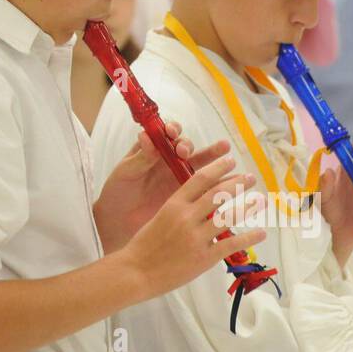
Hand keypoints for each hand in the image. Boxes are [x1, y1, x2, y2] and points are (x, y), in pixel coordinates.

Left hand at [94, 121, 231, 252]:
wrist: (118, 221)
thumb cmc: (118, 191)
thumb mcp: (125, 173)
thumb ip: (139, 158)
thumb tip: (146, 137)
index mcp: (153, 150)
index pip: (166, 134)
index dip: (172, 130)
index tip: (170, 133)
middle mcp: (169, 161)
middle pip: (186, 147)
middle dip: (189, 146)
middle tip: (185, 152)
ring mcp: (180, 177)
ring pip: (201, 163)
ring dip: (214, 157)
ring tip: (227, 151)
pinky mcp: (188, 195)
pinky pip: (206, 186)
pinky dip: (221, 182)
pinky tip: (233, 179)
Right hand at [117, 156, 265, 301]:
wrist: (136, 272)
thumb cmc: (144, 245)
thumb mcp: (159, 217)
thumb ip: (180, 208)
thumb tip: (204, 203)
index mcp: (173, 204)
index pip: (200, 178)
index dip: (218, 167)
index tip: (230, 161)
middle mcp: (186, 217)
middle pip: (218, 194)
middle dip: (237, 183)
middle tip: (250, 177)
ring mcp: (196, 237)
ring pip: (229, 216)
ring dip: (248, 206)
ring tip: (260, 200)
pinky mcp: (204, 257)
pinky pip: (231, 244)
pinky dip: (249, 238)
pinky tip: (261, 233)